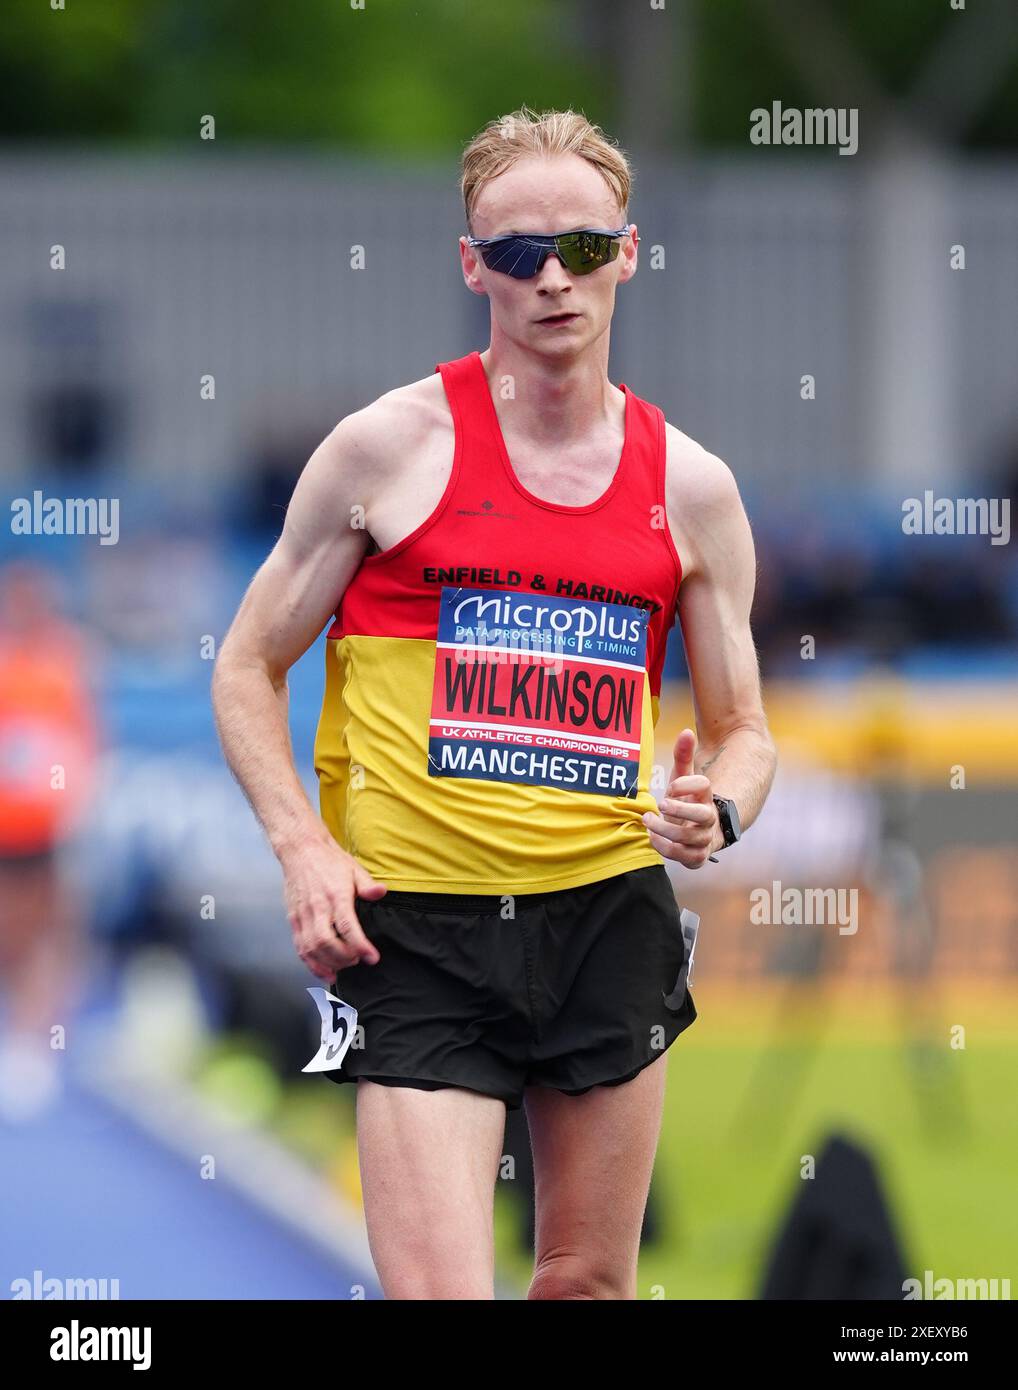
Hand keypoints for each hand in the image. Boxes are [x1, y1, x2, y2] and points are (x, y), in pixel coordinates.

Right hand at [280, 829, 386, 978]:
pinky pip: (300, 947)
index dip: (360, 946)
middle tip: (357, 959)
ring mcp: (303, 915)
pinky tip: (325, 971)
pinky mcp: (293, 920)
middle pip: (327, 942)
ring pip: (312, 948)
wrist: (300, 850)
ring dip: (329, 963)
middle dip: (344, 957)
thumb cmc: (329, 861)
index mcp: (336, 895)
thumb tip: (381, 892)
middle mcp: (317, 907)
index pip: (347, 926)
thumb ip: (368, 885)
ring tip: (344, 965)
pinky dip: (312, 964)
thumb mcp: (354, 868)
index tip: (372, 958)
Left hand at [642, 727, 719, 869]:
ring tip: (648, 820)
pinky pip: (685, 857)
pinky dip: (666, 848)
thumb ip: (683, 756)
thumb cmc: (687, 802)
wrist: (698, 831)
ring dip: (665, 829)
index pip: (704, 786)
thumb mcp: (682, 779)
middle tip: (660, 804)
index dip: (686, 784)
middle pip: (703, 816)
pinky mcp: (697, 856)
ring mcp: (704, 838)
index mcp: (706, 796)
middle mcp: (709, 818)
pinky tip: (652, 837)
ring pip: (690, 838)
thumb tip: (685, 731)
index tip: (670, 787)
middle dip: (679, 810)